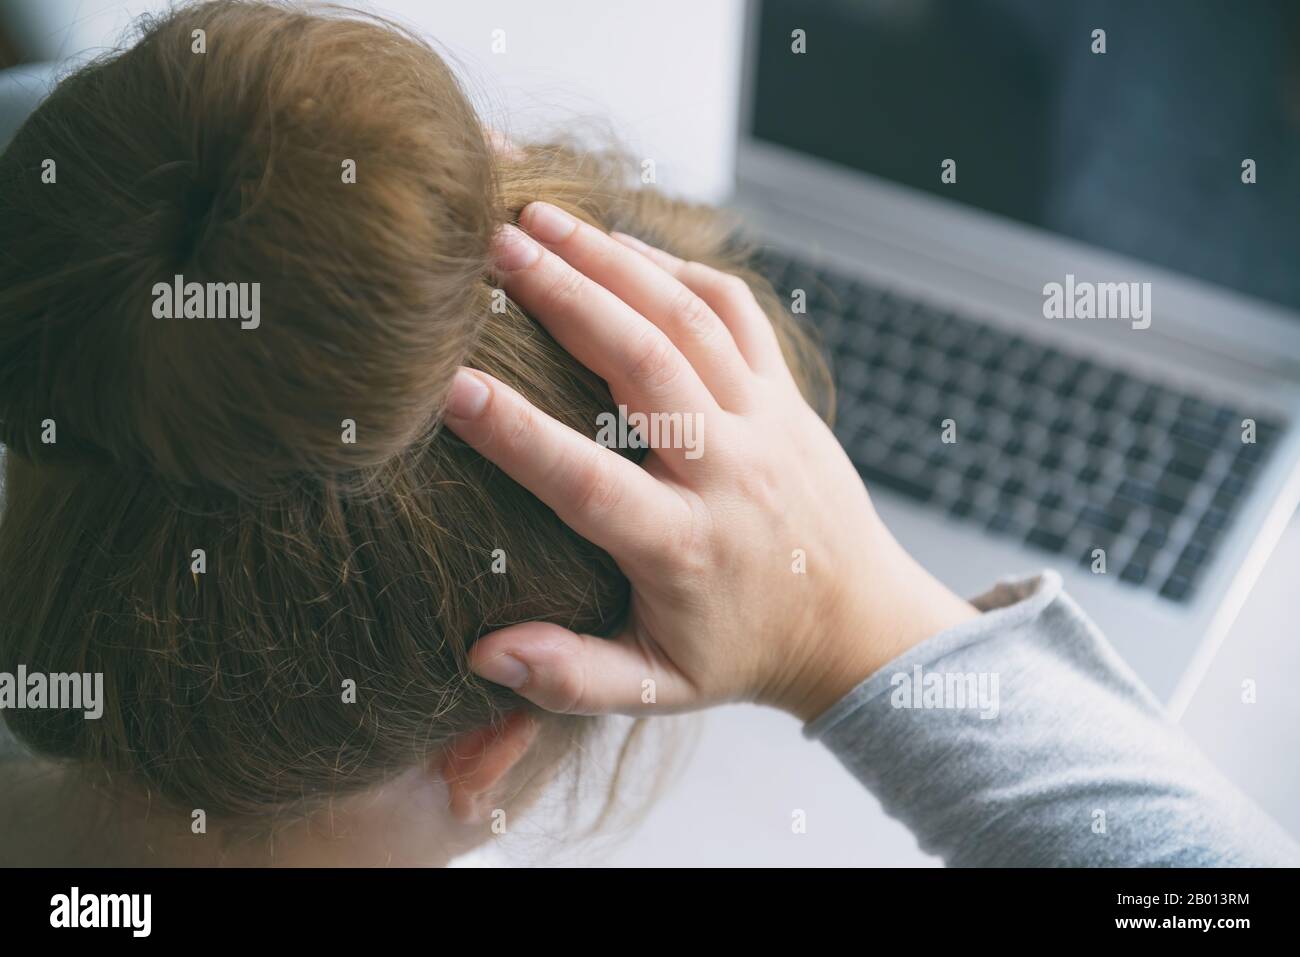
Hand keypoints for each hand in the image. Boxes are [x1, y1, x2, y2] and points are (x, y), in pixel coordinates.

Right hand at [443, 202, 977, 722]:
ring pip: (689, 319)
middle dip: (564, 296)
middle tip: (494, 246)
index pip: (587, 479)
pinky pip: (736, 311)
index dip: (516, 433)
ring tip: (540, 217)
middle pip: (644, 364)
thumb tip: (484, 654)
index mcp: (684, 545)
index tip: (449, 384)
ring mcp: (765, 422)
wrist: (856, 625)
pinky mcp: (786, 395)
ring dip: (613, 260)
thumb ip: (572, 676)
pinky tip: (621, 247)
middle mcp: (729, 471)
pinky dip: (678, 269)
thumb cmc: (743, 654)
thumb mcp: (660, 688)